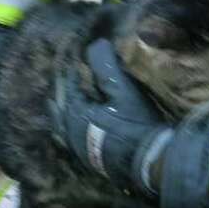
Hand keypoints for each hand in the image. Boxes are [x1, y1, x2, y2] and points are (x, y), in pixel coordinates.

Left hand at [58, 37, 170, 194]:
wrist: (150, 164)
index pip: (67, 84)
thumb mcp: (123, 91)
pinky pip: (72, 138)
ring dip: (65, 109)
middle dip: (63, 89)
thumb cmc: (136, 125)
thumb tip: (96, 43)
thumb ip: (106, 66)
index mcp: (74, 114)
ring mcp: (79, 148)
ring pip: (62, 124)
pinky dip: (73, 125)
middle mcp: (70, 132)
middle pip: (58, 106)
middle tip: (69, 75)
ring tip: (72, 97)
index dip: (72, 67)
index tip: (77, 54)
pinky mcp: (90, 159)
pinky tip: (84, 122)